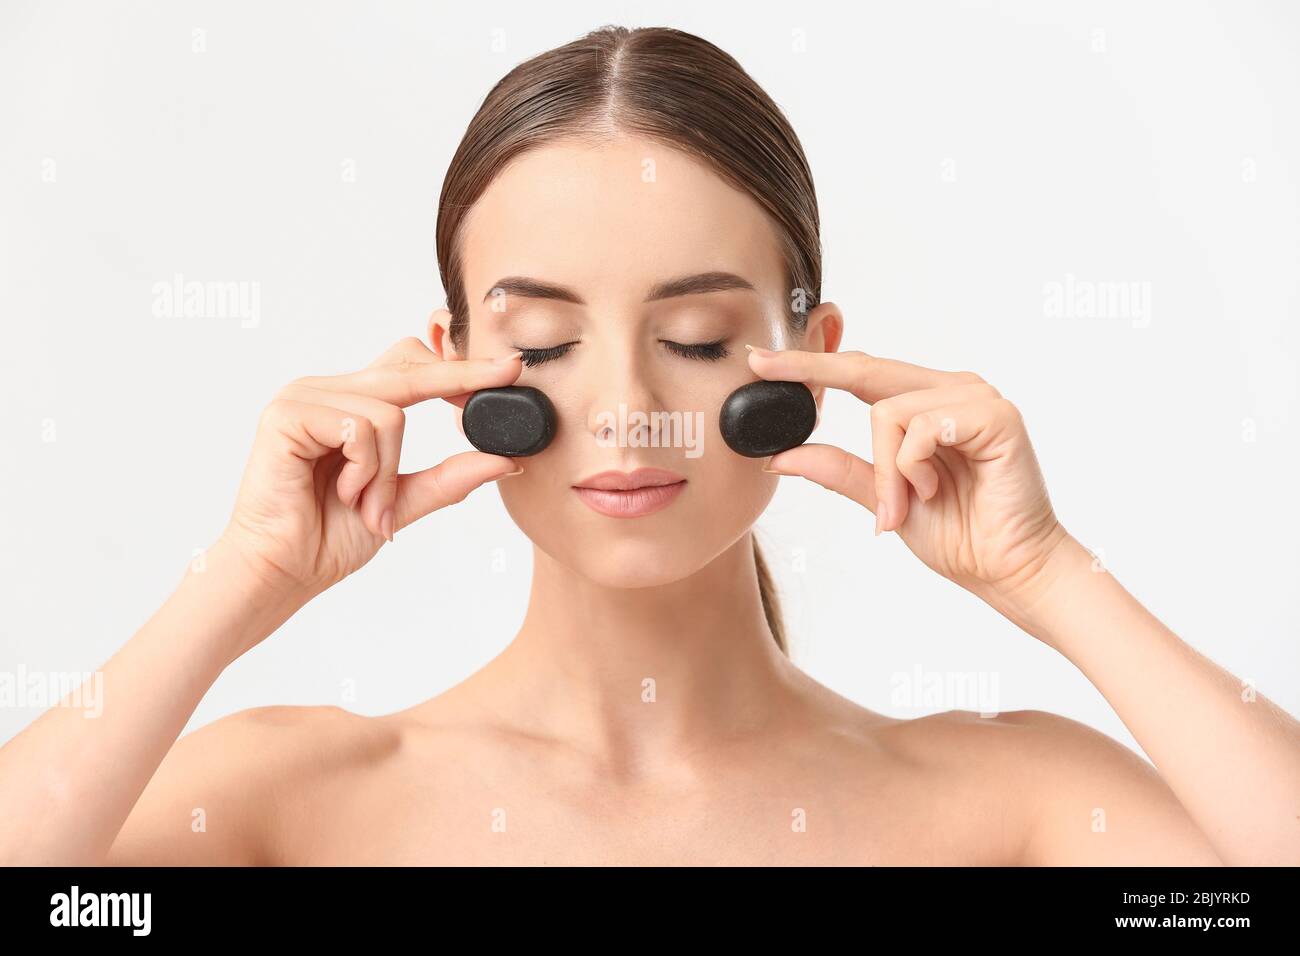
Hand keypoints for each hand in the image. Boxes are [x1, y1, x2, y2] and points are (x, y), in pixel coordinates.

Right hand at [219, 337, 525, 599]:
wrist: (283, 571)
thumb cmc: (329, 538)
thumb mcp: (405, 503)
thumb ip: (450, 479)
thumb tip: (506, 460)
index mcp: (351, 405)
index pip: (412, 368)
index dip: (458, 367)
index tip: (509, 367)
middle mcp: (328, 391)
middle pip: (409, 369)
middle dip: (461, 380)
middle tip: (509, 371)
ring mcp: (305, 397)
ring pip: (390, 413)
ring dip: (388, 472)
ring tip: (365, 503)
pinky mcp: (288, 414)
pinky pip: (360, 428)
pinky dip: (365, 469)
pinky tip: (344, 491)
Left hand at [748, 346, 1071, 606]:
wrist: (1009, 571)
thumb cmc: (961, 535)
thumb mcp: (883, 500)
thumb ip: (840, 471)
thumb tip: (781, 456)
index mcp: (928, 403)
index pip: (861, 373)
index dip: (810, 364)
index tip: (759, 359)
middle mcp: (952, 390)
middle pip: (867, 372)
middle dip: (811, 371)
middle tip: (760, 365)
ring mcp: (976, 398)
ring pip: (888, 411)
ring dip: (886, 471)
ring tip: (909, 502)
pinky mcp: (996, 416)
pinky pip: (922, 428)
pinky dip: (912, 468)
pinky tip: (933, 490)